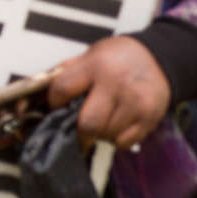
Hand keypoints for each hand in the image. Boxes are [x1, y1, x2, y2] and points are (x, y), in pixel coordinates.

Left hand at [46, 34, 170, 148]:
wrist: (159, 57)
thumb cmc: (119, 57)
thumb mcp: (90, 55)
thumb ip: (67, 72)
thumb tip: (37, 94)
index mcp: (95, 66)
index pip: (62, 89)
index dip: (54, 102)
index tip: (56, 106)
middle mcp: (116, 85)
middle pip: (87, 124)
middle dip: (78, 132)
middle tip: (76, 130)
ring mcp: (135, 103)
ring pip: (105, 135)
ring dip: (98, 133)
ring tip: (102, 119)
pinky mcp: (149, 118)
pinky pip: (123, 142)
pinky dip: (115, 138)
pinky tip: (117, 123)